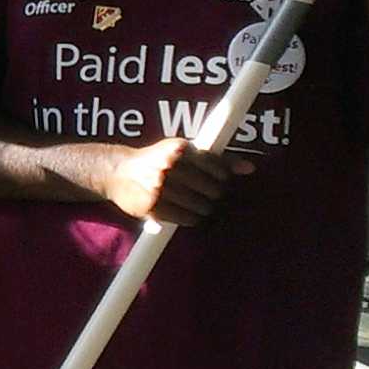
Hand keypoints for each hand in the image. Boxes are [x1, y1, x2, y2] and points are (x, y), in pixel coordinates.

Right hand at [103, 136, 250, 225]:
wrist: (117, 171)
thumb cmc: (156, 160)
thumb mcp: (183, 152)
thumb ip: (217, 159)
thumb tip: (250, 168)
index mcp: (180, 149)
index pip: (219, 169)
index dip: (223, 180)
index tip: (221, 184)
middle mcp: (171, 166)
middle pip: (214, 190)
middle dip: (216, 196)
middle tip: (212, 198)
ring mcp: (161, 187)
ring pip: (202, 206)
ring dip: (206, 210)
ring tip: (201, 207)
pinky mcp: (154, 205)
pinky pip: (187, 218)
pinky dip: (193, 219)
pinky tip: (189, 214)